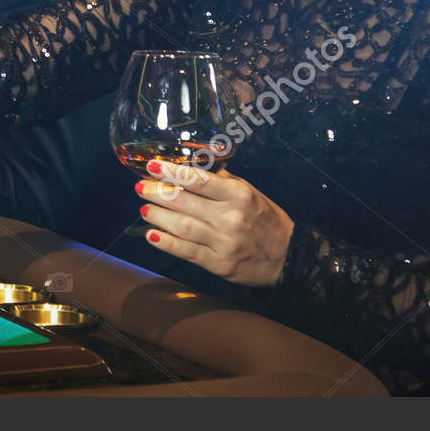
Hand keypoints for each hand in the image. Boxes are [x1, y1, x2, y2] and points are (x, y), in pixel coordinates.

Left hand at [136, 160, 294, 286]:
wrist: (289, 258)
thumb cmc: (265, 219)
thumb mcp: (249, 192)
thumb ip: (221, 181)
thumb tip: (188, 167)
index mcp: (239, 195)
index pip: (199, 180)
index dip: (172, 172)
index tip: (152, 166)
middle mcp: (231, 217)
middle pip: (185, 203)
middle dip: (157, 193)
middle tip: (140, 187)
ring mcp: (224, 242)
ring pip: (182, 227)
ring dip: (158, 216)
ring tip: (144, 209)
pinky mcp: (219, 264)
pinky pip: (186, 251)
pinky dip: (166, 243)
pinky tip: (151, 234)